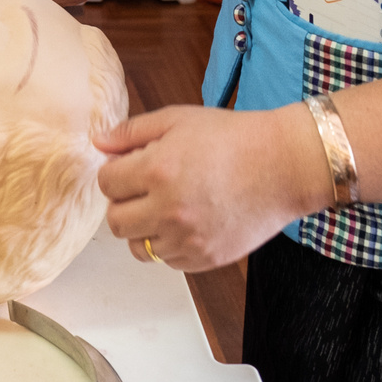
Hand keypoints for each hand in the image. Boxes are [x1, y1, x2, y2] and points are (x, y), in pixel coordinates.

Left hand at [98, 103, 329, 271]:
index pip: (106, 184)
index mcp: (156, 171)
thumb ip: (131, 132)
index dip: (114, 173)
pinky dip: (169, 245)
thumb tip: (98, 143)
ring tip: (165, 208)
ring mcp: (188, 239)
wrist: (283, 165)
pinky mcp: (207, 258)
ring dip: (144, 228)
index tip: (129, 168)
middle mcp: (168, 210)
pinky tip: (185, 223)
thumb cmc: (231, 137)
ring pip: (139, 247)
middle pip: (115, 221)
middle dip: (123, 203)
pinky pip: (169, 261)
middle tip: (142, 190)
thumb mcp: (177, 120)